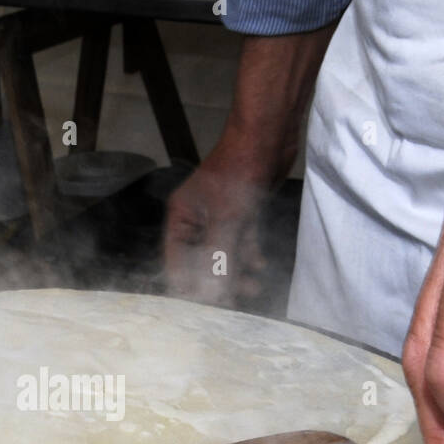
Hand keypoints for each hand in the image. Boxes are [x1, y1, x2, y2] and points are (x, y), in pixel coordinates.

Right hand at [161, 26, 335, 307]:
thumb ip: (219, 258)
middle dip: (218, 280)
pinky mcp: (240, 212)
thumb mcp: (227, 220)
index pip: (176, 260)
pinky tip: (260, 264)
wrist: (267, 134)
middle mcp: (196, 219)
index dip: (188, 285)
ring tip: (253, 285)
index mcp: (181, 218)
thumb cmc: (239, 170)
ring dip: (237, 270)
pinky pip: (240, 241)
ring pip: (223, 253)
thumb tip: (213, 295)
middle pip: (200, 260)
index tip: (203, 308)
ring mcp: (219, 217)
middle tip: (237, 299)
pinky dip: (249, 253)